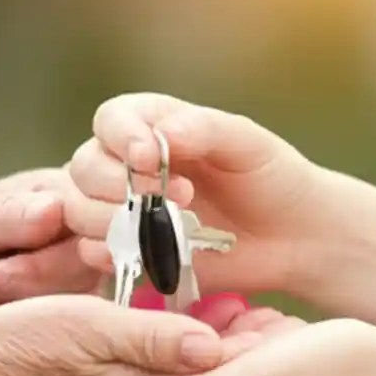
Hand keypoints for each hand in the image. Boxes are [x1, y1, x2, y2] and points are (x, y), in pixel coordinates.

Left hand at [0, 169, 99, 352]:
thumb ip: (7, 216)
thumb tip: (57, 210)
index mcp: (59, 197)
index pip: (96, 215)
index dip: (70, 237)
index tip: (26, 248)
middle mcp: (70, 240)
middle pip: (89, 264)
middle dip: (35, 276)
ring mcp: (61, 286)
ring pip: (70, 303)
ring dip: (11, 298)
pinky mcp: (44, 327)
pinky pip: (42, 332)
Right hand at [55, 93, 340, 295]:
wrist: (294, 237)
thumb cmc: (273, 178)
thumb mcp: (248, 143)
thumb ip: (203, 130)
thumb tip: (160, 135)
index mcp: (152, 126)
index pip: (110, 120)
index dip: (120, 137)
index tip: (150, 158)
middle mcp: (127, 166)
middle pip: (84, 167)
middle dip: (116, 184)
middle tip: (179, 196)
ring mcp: (125, 211)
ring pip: (80, 211)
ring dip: (115, 221)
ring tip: (173, 228)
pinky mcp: (131, 252)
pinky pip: (95, 253)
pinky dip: (115, 254)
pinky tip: (155, 254)